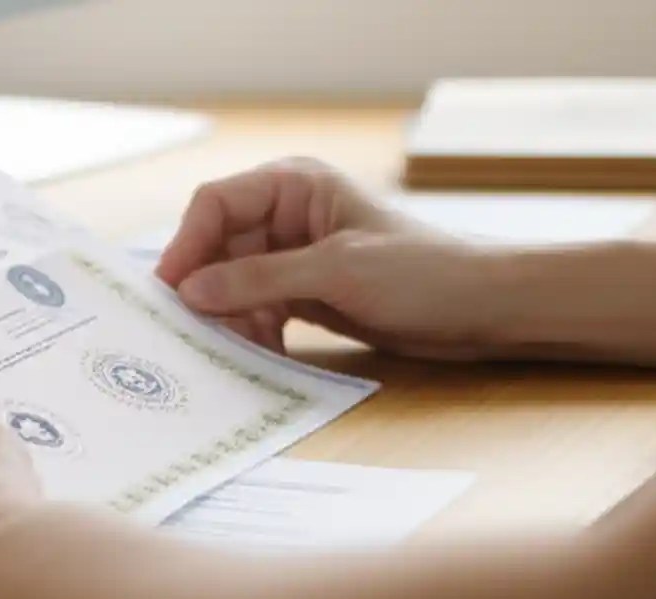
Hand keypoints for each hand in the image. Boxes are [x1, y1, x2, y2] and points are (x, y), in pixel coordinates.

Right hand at [157, 157, 510, 360]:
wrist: (484, 310)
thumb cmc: (424, 273)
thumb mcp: (337, 271)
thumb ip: (260, 278)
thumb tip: (191, 290)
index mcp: (294, 186)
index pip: (215, 204)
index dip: (186, 246)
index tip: (171, 293)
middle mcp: (286, 216)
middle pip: (216, 249)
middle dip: (208, 292)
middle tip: (197, 335)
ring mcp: (293, 257)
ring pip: (232, 285)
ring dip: (231, 319)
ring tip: (239, 351)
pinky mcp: (304, 293)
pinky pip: (256, 310)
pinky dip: (252, 333)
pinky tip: (260, 356)